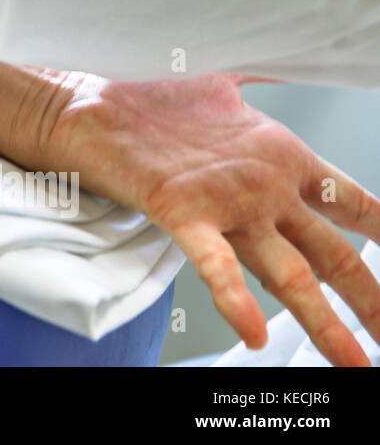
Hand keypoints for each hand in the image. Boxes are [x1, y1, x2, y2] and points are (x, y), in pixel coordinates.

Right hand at [37, 73, 379, 365]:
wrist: (93, 103)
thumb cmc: (151, 96)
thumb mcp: (223, 86)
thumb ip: (261, 95)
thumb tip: (281, 80)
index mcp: (285, 154)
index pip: (359, 205)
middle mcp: (268, 183)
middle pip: (338, 256)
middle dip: (372, 305)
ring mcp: (228, 201)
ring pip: (292, 276)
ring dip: (326, 326)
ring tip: (354, 364)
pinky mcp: (182, 213)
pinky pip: (216, 266)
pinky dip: (235, 301)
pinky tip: (254, 335)